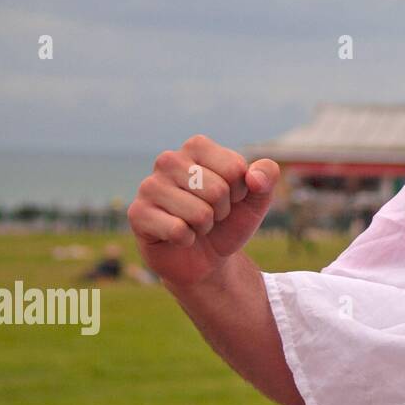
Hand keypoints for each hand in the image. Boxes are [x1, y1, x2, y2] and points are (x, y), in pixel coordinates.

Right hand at [128, 134, 279, 288]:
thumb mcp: (258, 199)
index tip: (230, 197)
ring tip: (195, 224)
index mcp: (197, 147)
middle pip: (218, 190)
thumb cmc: (230, 221)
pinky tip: (179, 236)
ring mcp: (149, 186)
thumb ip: (267, 177)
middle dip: (222, 211)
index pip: (235, 168)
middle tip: (211, 214)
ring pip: (199, 212)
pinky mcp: (137, 214)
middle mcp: (169, 160)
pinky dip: (187, 240)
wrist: (207, 257)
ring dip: (205, 226)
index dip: (241, 191)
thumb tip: (253, 178)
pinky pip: (177, 230)